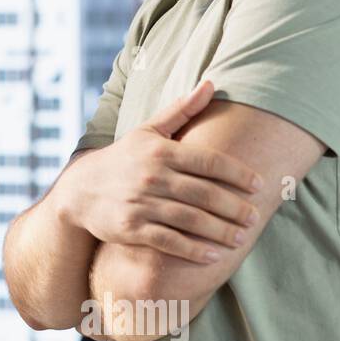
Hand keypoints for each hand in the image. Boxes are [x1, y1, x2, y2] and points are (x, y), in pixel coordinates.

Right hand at [60, 79, 263, 263]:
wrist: (80, 190)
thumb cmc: (122, 159)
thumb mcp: (148, 131)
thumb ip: (181, 110)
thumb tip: (211, 84)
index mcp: (161, 151)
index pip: (209, 161)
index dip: (237, 173)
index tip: (258, 185)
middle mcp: (152, 176)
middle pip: (204, 193)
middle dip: (234, 208)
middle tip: (255, 218)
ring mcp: (141, 203)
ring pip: (190, 219)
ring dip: (220, 231)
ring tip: (241, 239)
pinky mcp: (131, 228)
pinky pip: (168, 241)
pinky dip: (192, 250)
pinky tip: (212, 256)